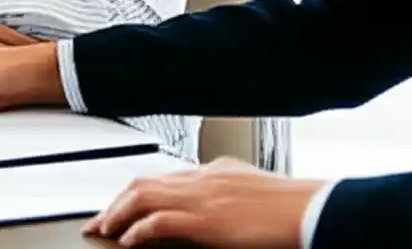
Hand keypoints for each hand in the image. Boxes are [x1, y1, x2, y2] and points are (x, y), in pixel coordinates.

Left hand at [84, 157, 323, 247]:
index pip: (163, 178)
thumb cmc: (291, 207)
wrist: (311, 210)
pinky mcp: (205, 220)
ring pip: (142, 197)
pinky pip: (158, 222)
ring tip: (103, 230)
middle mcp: (202, 179)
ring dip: (117, 214)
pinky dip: (138, 231)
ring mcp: (201, 198)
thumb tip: (214, 210)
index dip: (137, 193)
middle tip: (100, 221)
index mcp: (214, 171)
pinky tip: (127, 241)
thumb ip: (228, 195)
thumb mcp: (253, 192)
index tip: (122, 206)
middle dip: (117, 202)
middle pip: (144, 183)